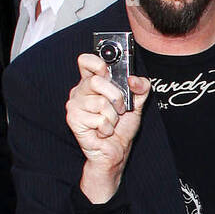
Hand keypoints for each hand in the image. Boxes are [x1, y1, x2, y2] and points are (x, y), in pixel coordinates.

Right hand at [67, 53, 150, 202]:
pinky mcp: (74, 119)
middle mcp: (80, 91)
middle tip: (119, 109)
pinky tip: (103, 132)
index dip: (98, 63)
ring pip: (100, 103)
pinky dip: (107, 128)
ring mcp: (74, 105)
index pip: (86, 61)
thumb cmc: (121, 128)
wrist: (115, 152)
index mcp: (92, 82)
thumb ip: (140, 88)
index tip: (108, 73)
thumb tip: (134, 80)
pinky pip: (98, 119)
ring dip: (112, 117)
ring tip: (110, 123)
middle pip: (96, 81)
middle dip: (116, 97)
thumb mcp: (136, 104)